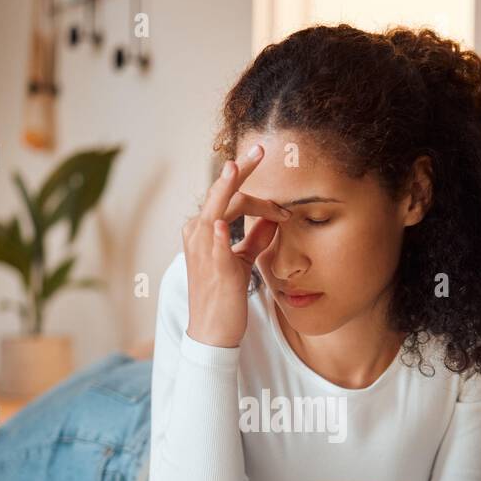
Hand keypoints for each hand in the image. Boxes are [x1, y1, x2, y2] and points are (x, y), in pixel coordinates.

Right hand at [180, 143, 288, 347]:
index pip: (228, 197)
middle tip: (260, 149)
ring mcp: (202, 251)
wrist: (213, 332)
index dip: (255, 190)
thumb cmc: (226, 296)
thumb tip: (274, 217)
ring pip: (215, 211)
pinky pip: (213, 249)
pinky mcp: (213, 270)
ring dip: (226, 188)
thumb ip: (256, 238)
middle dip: (241, 171)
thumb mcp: (243, 260)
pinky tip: (221, 225)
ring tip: (236, 167)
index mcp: (204, 230)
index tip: (281, 200)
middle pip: (220, 194)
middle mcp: (198, 235)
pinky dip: (217, 234)